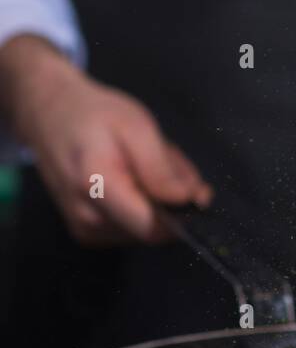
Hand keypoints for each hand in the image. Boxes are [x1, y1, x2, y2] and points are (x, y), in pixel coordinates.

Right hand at [0, 35, 211, 245]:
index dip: (182, 212)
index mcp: (97, 189)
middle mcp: (87, 219)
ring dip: (158, 200)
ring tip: (145, 164)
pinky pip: (131, 227)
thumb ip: (161, 168)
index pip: (152, 228)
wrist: (49, 116)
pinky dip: (142, 204)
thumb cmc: (93, 115)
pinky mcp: (87, 232)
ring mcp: (85, 230)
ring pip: (146, 229)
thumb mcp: (136, 126)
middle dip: (171, 200)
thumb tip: (189, 200)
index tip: (195, 189)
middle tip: (166, 161)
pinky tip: (133, 176)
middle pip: (154, 228)